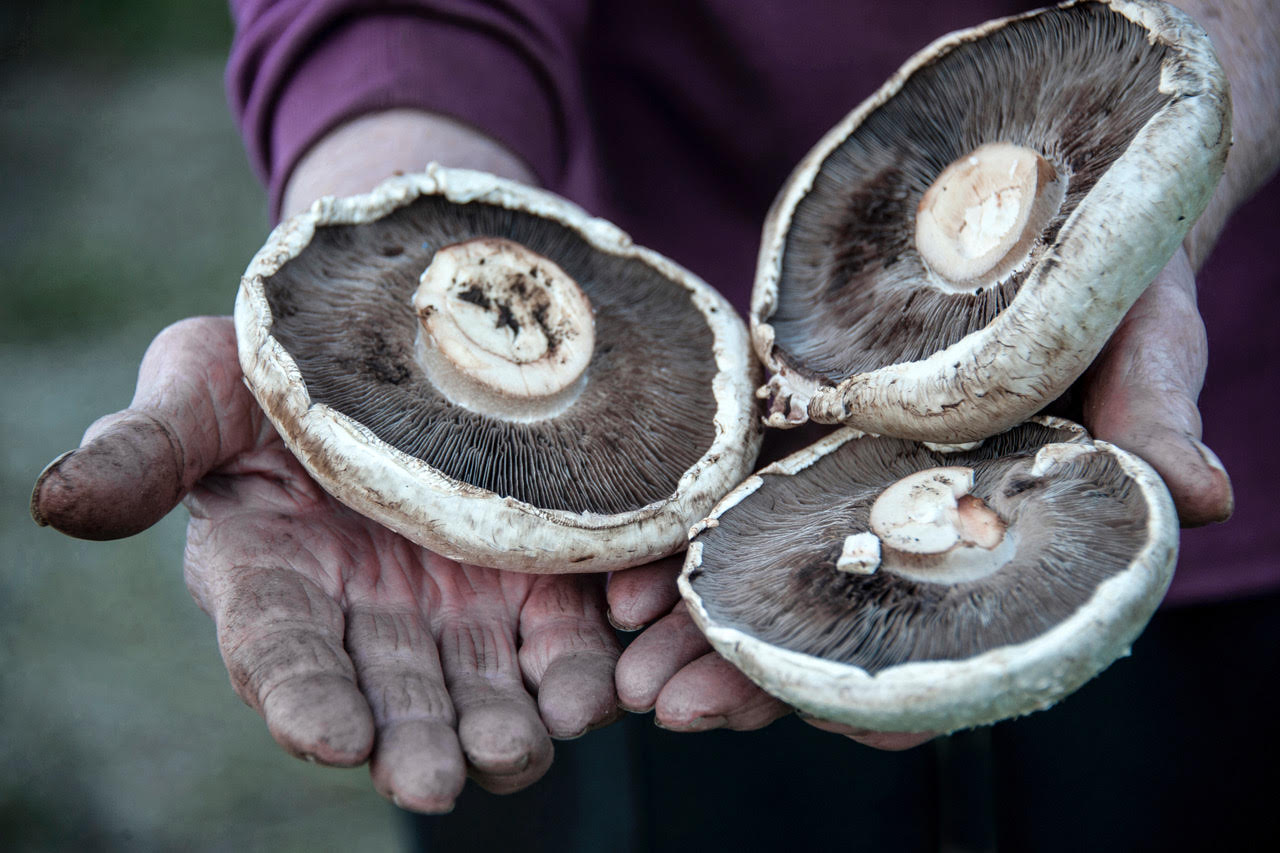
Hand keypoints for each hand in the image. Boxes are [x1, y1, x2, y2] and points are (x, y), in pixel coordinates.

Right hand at [31, 316, 620, 811]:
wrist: (396, 334)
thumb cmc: (277, 364)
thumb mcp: (200, 389)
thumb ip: (145, 451)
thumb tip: (56, 504)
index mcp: (276, 579)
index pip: (281, 653)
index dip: (303, 696)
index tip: (328, 734)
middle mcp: (367, 612)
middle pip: (392, 694)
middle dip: (413, 739)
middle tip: (434, 777)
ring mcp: (457, 602)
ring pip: (482, 686)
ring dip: (504, 725)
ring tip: (520, 748)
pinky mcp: (533, 579)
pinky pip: (562, 638)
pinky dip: (579, 669)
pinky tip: (598, 690)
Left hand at [607, 247, 1229, 748]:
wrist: (1040, 203)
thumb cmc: (1110, 280)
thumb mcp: (1147, 331)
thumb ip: (1154, 411)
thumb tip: (1200, 493)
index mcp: (1001, 533)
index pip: (952, 639)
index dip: (906, 689)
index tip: (851, 726)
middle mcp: (912, 521)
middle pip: (834, 620)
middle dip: (756, 672)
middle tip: (674, 708)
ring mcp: (842, 475)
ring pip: (764, 569)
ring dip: (696, 622)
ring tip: (625, 660)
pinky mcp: (791, 419)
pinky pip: (726, 486)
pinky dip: (676, 533)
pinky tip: (617, 574)